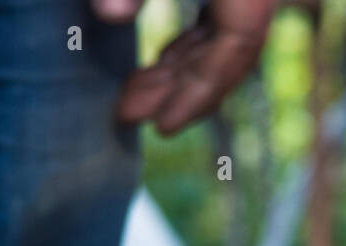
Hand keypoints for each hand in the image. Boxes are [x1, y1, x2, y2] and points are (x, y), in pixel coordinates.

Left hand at [92, 0, 276, 135]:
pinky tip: (160, 66)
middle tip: (127, 115)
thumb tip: (106, 16)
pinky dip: (188, 49)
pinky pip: (216, 26)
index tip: (163, 128)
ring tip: (132, 98)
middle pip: (226, 53)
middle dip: (177, 89)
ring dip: (177, 72)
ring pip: (218, 42)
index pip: (238, 44)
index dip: (201, 91)